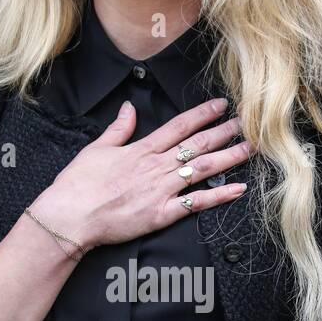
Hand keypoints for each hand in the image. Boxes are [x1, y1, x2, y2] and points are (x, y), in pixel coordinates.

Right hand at [33, 95, 251, 251]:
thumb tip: (129, 109)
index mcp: (142, 149)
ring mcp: (161, 189)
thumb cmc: (79, 184)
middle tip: (246, 123)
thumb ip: (118, 129)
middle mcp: (156, 166)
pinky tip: (239, 189)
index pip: (179, 126)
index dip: (203, 114)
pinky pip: (196, 204)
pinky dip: (219, 196)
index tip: (221, 105)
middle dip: (224, 132)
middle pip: (198, 144)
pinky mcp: (161, 214)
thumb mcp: (96, 149)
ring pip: (203, 169)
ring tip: (250, 149)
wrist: (71, 215)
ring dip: (229, 157)